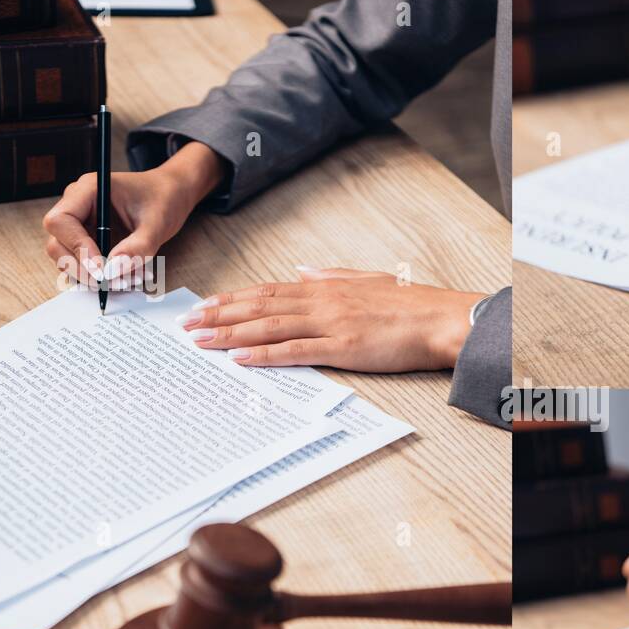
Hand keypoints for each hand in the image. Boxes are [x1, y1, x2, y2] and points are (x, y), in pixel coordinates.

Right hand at [42, 141, 225, 286]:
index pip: (61, 221)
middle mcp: (77, 205)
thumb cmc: (163, 199)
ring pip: (66, 257)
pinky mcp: (87, 239)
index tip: (101, 270)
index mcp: (88, 190)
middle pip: (57, 243)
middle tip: (109, 284)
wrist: (169, 195)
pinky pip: (81, 263)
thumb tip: (113, 271)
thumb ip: (138, 247)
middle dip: (80, 268)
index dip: (77, 248)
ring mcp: (79, 223)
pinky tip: (123, 279)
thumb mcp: (158, 224)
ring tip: (124, 282)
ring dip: (90, 276)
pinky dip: (98, 276)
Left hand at [181, 266, 481, 371]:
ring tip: (200, 341)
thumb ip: (333, 276)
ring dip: (230, 333)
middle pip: (259, 306)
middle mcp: (322, 301)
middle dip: (219, 314)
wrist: (442, 319)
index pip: (269, 291)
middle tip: (186, 324)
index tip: (205, 304)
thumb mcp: (369, 279)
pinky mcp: (343, 348)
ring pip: (269, 326)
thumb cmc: (412, 305)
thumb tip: (303, 270)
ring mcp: (330, 324)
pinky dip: (264, 354)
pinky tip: (240, 358)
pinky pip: (295, 352)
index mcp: (327, 287)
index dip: (233, 298)